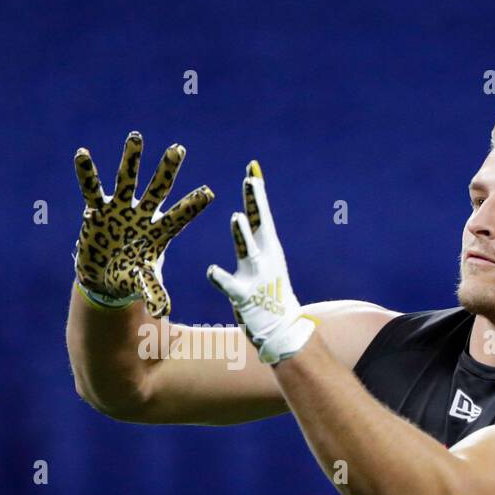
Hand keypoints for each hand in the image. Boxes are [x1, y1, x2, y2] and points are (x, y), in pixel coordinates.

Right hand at [72, 131, 213, 317]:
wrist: (104, 278)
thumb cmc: (129, 278)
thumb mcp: (142, 284)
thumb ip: (153, 292)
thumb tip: (163, 311)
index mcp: (159, 233)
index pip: (180, 217)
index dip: (193, 206)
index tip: (210, 192)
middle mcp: (142, 216)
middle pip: (158, 190)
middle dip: (167, 170)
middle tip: (178, 148)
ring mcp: (120, 210)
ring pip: (127, 181)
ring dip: (131, 160)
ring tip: (135, 136)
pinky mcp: (98, 211)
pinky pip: (91, 189)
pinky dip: (87, 173)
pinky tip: (82, 154)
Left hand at [206, 161, 315, 363]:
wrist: (282, 328)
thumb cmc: (269, 290)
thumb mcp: (265, 259)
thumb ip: (254, 235)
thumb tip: (247, 210)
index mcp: (269, 247)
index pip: (261, 214)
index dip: (257, 192)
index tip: (252, 167)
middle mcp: (265, 258)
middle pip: (259, 225)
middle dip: (256, 202)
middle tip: (250, 180)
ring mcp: (256, 277)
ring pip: (248, 251)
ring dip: (242, 235)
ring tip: (237, 217)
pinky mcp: (244, 296)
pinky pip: (230, 285)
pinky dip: (221, 278)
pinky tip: (212, 271)